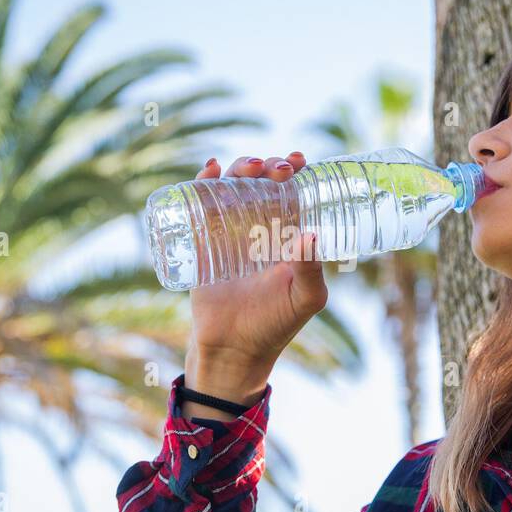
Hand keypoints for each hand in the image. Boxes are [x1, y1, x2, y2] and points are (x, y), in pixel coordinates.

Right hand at [184, 152, 327, 399]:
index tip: (301, 160)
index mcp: (288, 236)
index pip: (293, 193)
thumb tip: (309, 234)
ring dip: (241, 167)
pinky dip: (203, 181)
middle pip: (263, 182)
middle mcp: (260, 228)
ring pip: (234, 187)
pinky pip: (200, 205)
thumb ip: (311, 271)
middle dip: (270, 165)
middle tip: (278, 170)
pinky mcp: (202, 241)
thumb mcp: (304, 299)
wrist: (233, 350)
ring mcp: (229, 232)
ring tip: (250, 169)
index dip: (296, 171)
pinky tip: (211, 169)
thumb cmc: (276, 326)